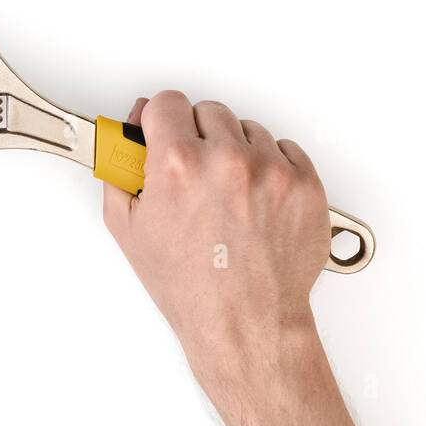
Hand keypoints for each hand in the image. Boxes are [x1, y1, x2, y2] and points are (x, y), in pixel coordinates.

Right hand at [103, 91, 330, 388]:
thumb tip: (124, 148)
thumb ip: (121, 176)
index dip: (160, 120)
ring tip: (227, 195)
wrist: (244, 323)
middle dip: (197, 137)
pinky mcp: (305, 184)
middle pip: (208, 112)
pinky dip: (270, 169)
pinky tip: (254, 201)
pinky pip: (285, 150)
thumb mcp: (129, 232)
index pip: (167, 102)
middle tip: (193, 173)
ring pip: (248, 130)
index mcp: (178, 165)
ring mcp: (272, 170)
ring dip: (235, 152)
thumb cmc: (191, 288)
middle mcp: (227, 160)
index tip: (162, 130)